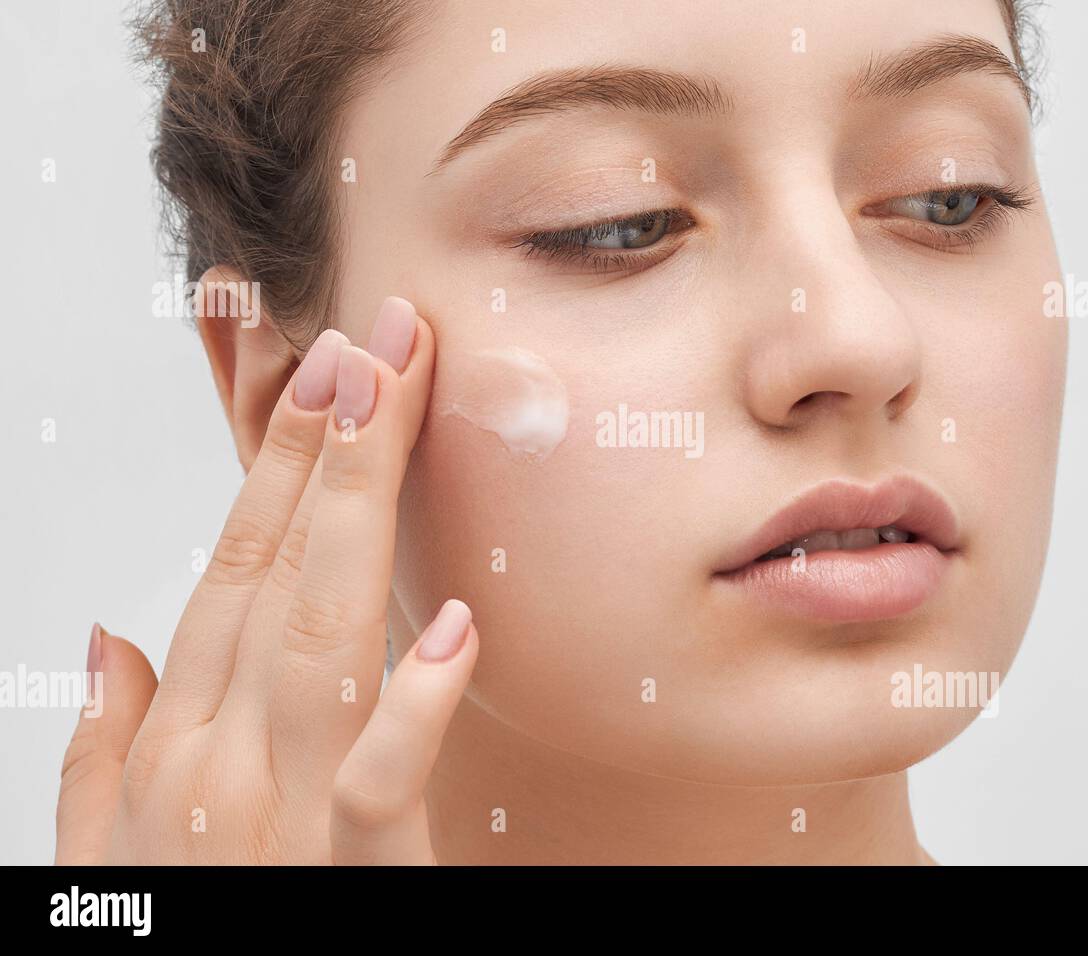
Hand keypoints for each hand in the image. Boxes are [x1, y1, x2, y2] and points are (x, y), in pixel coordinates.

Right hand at [55, 297, 477, 863]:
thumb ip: (104, 741)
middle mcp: (221, 759)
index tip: (315, 373)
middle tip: (370, 343)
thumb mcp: (106, 848)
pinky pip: (382, 781)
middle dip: (327, 450)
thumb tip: (113, 632)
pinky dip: (413, 705)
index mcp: (176, 740)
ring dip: (354, 517)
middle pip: (282, 574)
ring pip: (322, 641)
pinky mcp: (353, 876)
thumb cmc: (178, 924)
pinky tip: (451, 626)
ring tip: (391, 409)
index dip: (273, 465)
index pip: (231, 568)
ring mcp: (283, 815)